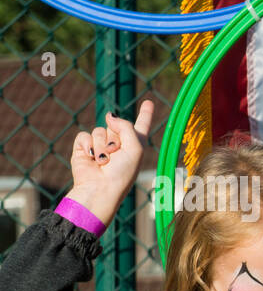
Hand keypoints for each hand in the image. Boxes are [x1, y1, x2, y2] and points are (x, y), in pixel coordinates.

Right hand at [66, 99, 156, 224]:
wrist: (100, 189)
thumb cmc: (122, 173)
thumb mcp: (135, 148)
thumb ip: (126, 126)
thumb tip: (109, 116)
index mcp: (137, 144)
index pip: (142, 124)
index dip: (145, 113)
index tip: (149, 102)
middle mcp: (120, 143)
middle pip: (116, 125)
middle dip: (116, 138)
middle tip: (116, 156)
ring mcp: (101, 145)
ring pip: (100, 129)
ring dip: (102, 144)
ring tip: (105, 161)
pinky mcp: (85, 148)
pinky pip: (84, 135)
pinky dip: (88, 145)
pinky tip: (92, 159)